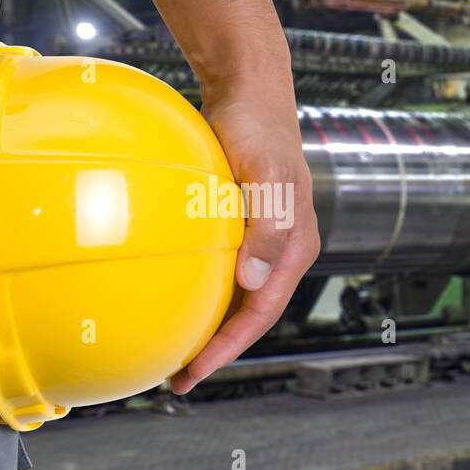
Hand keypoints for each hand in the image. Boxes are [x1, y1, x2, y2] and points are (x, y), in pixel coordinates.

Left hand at [169, 82, 319, 393]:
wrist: (250, 92)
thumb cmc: (258, 128)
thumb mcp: (266, 173)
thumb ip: (267, 226)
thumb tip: (254, 283)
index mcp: (294, 247)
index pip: (262, 312)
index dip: (230, 347)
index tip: (197, 370)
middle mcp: (282, 250)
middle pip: (251, 314)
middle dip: (219, 349)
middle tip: (180, 377)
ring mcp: (263, 240)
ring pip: (238, 297)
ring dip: (211, 325)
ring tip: (176, 350)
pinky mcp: (243, 226)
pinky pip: (223, 270)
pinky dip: (203, 292)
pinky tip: (175, 297)